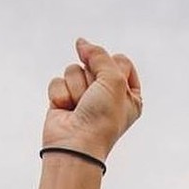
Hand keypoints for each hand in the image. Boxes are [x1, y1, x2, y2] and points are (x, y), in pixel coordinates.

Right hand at [43, 38, 141, 161]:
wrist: (77, 145)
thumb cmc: (102, 119)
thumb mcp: (114, 79)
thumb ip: (99, 54)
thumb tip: (81, 43)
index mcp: (129, 95)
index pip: (121, 61)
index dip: (113, 69)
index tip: (112, 87)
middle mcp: (107, 96)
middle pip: (95, 62)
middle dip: (92, 78)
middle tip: (93, 99)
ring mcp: (84, 98)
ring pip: (75, 69)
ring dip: (77, 87)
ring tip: (80, 107)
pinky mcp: (64, 100)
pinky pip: (58, 81)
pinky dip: (61, 94)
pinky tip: (66, 110)